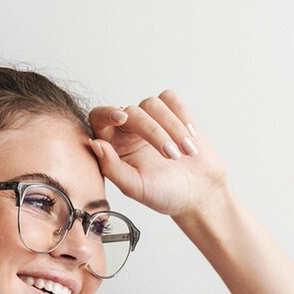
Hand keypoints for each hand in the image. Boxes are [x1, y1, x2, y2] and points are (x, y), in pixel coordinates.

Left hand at [89, 91, 226, 218]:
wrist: (199, 192)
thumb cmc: (164, 194)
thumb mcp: (135, 187)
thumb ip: (112, 168)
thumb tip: (95, 144)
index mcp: (114, 148)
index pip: (99, 119)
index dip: (106, 114)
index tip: (121, 118)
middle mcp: (128, 131)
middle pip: (132, 112)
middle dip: (154, 132)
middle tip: (172, 156)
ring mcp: (150, 119)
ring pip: (152, 104)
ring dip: (172, 127)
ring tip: (185, 153)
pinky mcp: (170, 112)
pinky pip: (170, 98)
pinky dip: (181, 115)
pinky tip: (190, 136)